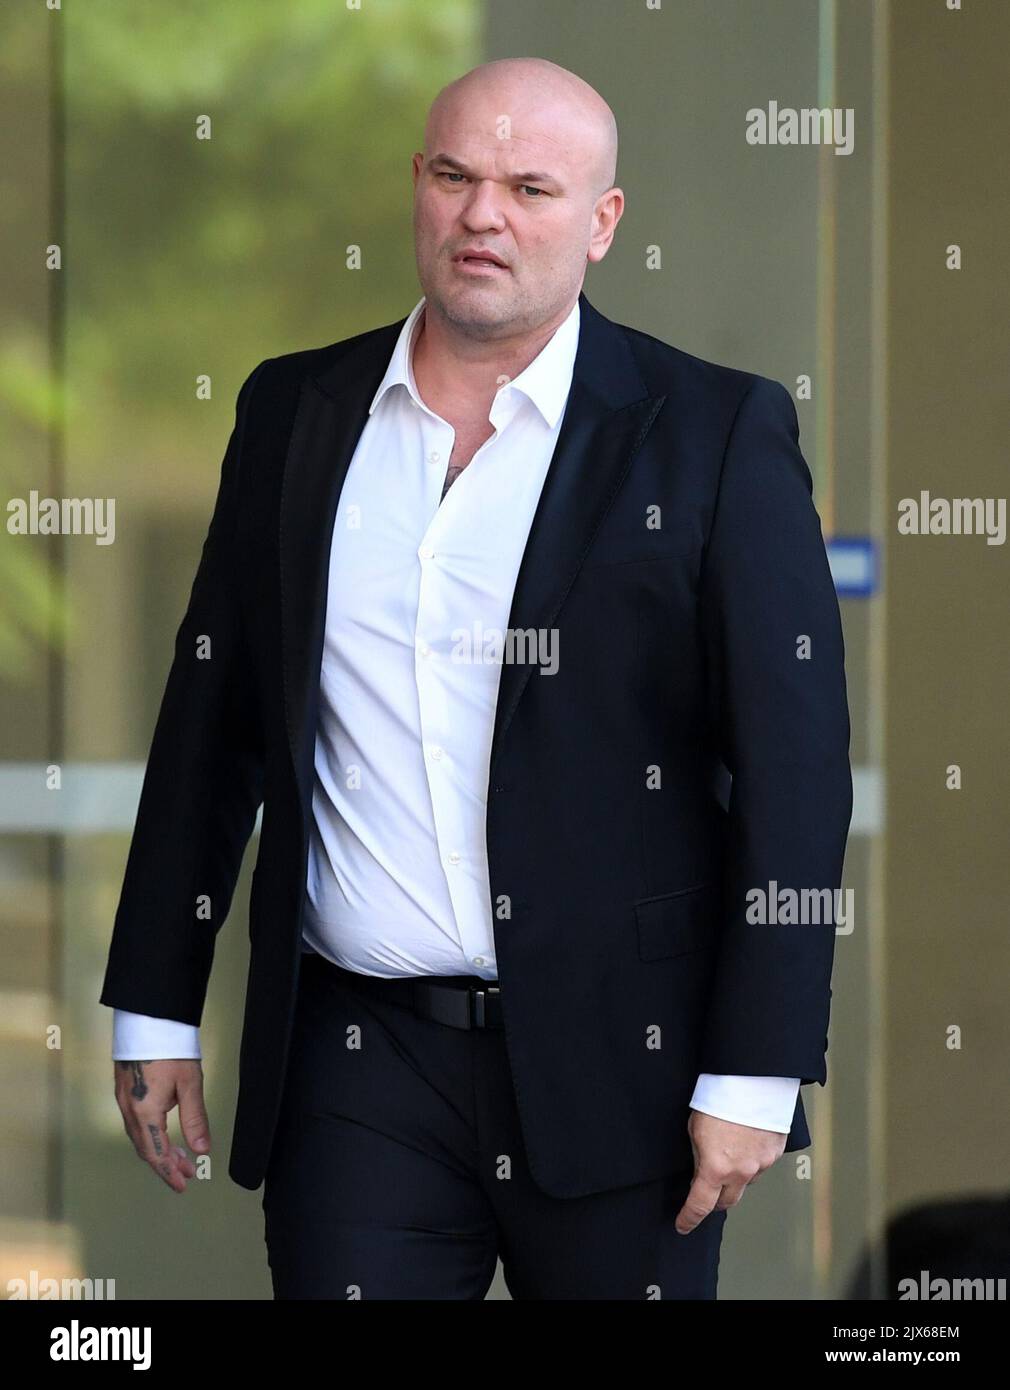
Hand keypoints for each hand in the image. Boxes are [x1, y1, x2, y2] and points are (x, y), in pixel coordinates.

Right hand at [114, 1059, 210, 1192]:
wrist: (148, 1019)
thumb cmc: (169, 1047)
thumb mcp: (189, 1084)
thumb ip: (195, 1119)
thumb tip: (202, 1150)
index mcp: (145, 1112)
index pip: (156, 1154)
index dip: (170, 1173)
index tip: (183, 1185)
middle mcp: (129, 1110)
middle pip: (146, 1148)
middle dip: (166, 1164)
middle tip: (186, 1174)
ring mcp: (124, 1100)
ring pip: (140, 1137)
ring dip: (159, 1150)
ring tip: (180, 1158)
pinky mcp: (125, 1091)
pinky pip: (136, 1124)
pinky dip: (151, 1135)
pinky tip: (163, 1134)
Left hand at [674, 1109, 787, 1233]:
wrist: (752, 1081)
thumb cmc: (720, 1098)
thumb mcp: (695, 1130)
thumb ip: (699, 1157)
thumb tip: (701, 1172)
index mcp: (716, 1169)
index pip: (700, 1206)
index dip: (689, 1218)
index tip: (683, 1224)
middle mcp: (741, 1172)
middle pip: (727, 1202)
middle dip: (714, 1201)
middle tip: (706, 1194)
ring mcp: (761, 1164)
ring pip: (746, 1182)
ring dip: (736, 1178)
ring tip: (729, 1154)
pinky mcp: (775, 1153)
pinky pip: (761, 1165)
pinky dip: (752, 1160)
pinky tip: (746, 1142)